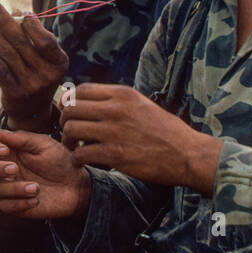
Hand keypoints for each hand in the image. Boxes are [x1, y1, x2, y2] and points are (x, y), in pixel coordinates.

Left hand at [0, 3, 68, 128]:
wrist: (32, 110)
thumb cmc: (38, 73)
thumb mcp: (45, 57)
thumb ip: (34, 36)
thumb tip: (16, 12)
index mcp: (59, 62)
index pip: (46, 41)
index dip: (33, 26)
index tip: (21, 13)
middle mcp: (47, 75)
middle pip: (22, 43)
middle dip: (5, 21)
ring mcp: (30, 85)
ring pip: (7, 53)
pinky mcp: (14, 92)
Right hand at [0, 128, 90, 218]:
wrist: (76, 186)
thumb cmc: (61, 162)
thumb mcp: (46, 145)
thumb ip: (24, 138)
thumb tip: (0, 133)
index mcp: (5, 151)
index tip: (5, 151)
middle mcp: (0, 169)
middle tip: (15, 169)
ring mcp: (6, 188)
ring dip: (13, 188)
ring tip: (36, 187)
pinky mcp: (13, 205)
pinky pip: (4, 206)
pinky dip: (19, 202)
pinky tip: (36, 199)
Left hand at [58, 83, 222, 191]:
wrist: (187, 154)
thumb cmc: (165, 131)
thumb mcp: (142, 105)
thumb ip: (116, 101)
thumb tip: (88, 101)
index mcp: (123, 94)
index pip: (80, 90)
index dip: (70, 102)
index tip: (71, 114)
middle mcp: (116, 109)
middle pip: (70, 108)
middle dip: (64, 122)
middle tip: (70, 134)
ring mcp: (114, 131)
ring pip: (71, 130)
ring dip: (67, 142)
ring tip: (75, 148)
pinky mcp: (115, 155)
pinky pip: (80, 154)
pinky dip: (77, 160)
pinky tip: (83, 162)